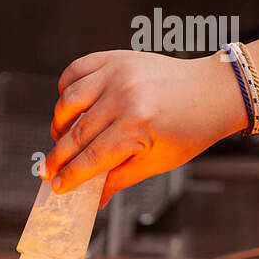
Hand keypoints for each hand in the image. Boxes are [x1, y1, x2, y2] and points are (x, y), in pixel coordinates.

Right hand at [41, 50, 247, 205]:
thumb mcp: (156, 163)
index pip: (90, 159)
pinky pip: (77, 71)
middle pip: (75, 135)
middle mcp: (124, 97)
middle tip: (46, 171)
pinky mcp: (116, 57)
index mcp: (137, 127)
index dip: (69, 177)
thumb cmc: (189, 130)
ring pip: (68, 102)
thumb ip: (119, 179)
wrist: (212, 92)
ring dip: (58, 124)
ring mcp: (118, 73)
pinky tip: (69, 106)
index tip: (56, 187)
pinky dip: (66, 89)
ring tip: (60, 138)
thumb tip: (93, 200)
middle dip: (57, 158)